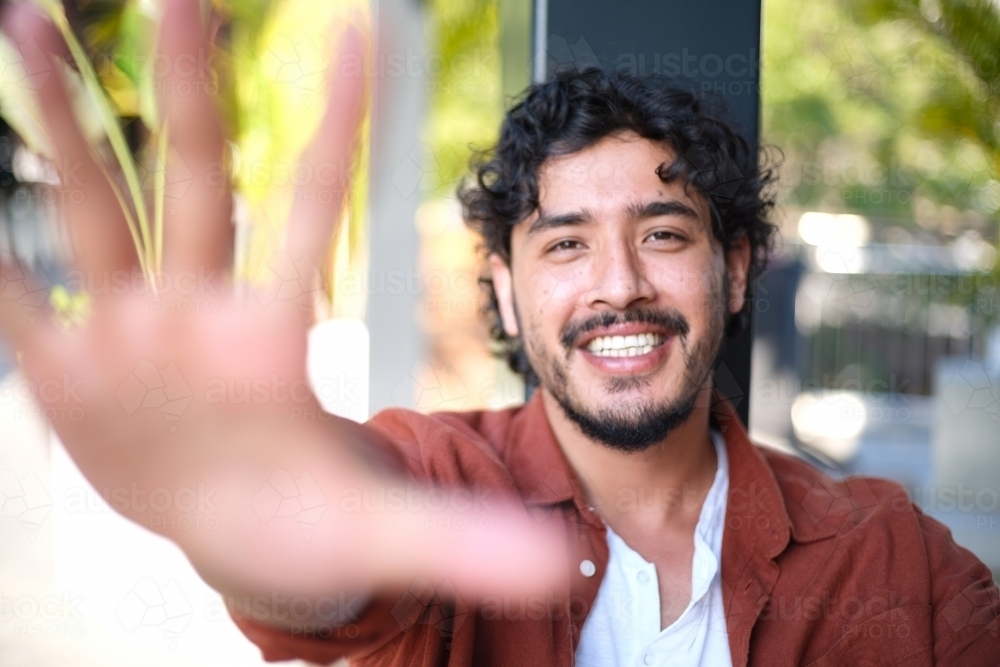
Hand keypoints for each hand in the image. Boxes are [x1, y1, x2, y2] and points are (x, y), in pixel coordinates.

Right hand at [0, 0, 561, 606]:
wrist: (232, 531)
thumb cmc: (309, 518)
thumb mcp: (382, 534)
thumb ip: (462, 543)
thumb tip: (557, 564)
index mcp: (275, 338)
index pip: (312, 210)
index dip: (334, 128)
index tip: (363, 34)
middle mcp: (200, 314)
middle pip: (196, 181)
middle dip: (189, 90)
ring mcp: (130, 336)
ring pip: (95, 213)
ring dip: (61, 126)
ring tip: (26, 19)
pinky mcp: (70, 372)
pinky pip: (18, 301)